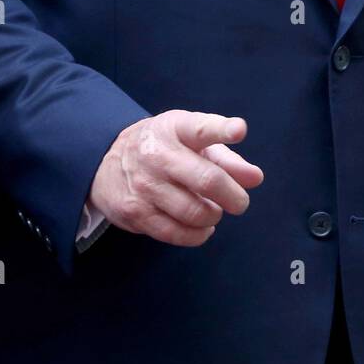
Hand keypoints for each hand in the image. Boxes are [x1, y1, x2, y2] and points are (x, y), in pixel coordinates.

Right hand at [89, 110, 263, 245]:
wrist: (107, 162)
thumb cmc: (165, 148)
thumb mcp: (193, 142)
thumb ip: (227, 158)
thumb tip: (256, 179)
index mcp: (175, 128)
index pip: (201, 128)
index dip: (222, 129)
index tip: (239, 130)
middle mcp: (157, 154)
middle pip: (207, 180)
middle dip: (233, 197)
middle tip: (240, 203)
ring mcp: (144, 185)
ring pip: (195, 212)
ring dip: (214, 216)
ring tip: (214, 211)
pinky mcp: (135, 213)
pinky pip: (177, 233)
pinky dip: (198, 235)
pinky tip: (202, 227)